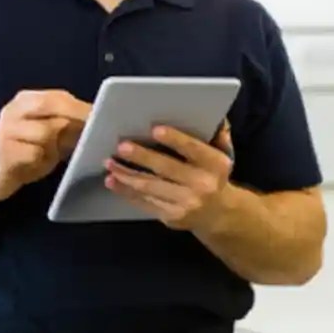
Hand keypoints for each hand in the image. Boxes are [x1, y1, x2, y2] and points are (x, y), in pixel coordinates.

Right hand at [0, 89, 91, 205]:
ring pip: (46, 131)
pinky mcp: (3, 152)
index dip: (82, 107)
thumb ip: (67, 126)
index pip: (58, 97)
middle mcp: (12, 111)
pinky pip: (35, 153)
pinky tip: (37, 166)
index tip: (105, 116)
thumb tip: (99, 121)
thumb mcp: (49, 137)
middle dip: (76, 119)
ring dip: (56, 146)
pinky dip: (42, 161)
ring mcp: (5, 130)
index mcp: (24, 101)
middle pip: (51, 106)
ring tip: (52, 155)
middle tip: (94, 133)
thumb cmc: (25, 155)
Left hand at [103, 122, 234, 230]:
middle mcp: (202, 185)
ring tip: (109, 163)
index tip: (154, 129)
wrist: (219, 214)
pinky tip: (113, 181)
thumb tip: (212, 115)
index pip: (193, 149)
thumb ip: (217, 134)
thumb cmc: (214, 175)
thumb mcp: (223, 154)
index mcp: (215, 164)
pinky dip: (126, 191)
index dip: (174, 139)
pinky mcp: (171, 217)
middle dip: (142, 157)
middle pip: (167, 168)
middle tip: (121, 146)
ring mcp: (186, 203)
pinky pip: (145, 202)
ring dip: (126, 175)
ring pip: (150, 187)